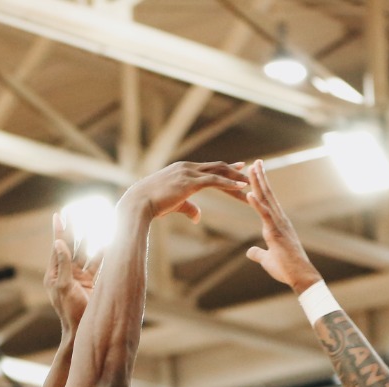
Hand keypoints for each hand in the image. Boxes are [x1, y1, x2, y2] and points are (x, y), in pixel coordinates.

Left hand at [45, 211, 98, 332]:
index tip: (60, 214)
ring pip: (87, 253)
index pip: (58, 247)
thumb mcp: (64, 286)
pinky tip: (108, 241)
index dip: (60, 230)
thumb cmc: (69, 311)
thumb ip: (63, 264)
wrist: (81, 330)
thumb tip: (59, 243)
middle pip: (72, 246)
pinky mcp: (92, 282)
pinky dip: (103, 253)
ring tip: (95, 222)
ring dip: (91, 238)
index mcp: (55, 274)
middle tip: (77, 212)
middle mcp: (67, 273)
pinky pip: (98, 264)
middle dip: (76, 229)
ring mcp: (80, 277)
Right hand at [121, 160, 246, 222]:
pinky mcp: (190, 182)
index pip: (208, 168)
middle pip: (217, 167)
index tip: (238, 169)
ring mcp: (189, 173)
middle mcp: (187, 168)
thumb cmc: (152, 205)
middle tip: (250, 174)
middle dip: (234, 171)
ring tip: (250, 183)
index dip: (224, 170)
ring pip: (218, 172)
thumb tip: (199, 217)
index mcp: (183, 170)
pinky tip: (241, 187)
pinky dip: (229, 183)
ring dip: (235, 177)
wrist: (138, 202)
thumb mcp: (174, 204)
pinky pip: (214, 180)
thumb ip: (189, 208)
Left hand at [242, 160, 322, 293]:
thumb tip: (250, 252)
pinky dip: (256, 204)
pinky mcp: (276, 232)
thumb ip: (258, 253)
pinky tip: (249, 193)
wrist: (300, 276)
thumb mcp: (267, 259)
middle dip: (260, 177)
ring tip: (252, 167)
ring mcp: (278, 224)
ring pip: (266, 199)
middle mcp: (279, 219)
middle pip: (268, 194)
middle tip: (256, 161)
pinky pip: (265, 215)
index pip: (268, 201)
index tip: (256, 173)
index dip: (261, 187)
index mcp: (277, 223)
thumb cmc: (286, 269)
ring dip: (258, 183)